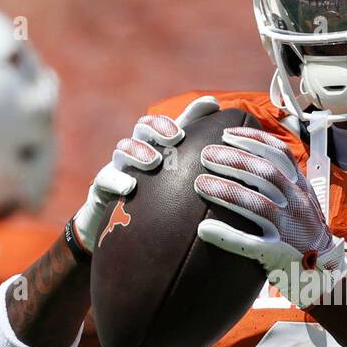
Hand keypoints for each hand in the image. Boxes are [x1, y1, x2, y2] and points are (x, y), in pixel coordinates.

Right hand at [72, 95, 218, 252]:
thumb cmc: (158, 212)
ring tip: (154, 161)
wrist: (120, 240)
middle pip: (144, 127)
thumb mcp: (184, 194)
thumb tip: (246, 170)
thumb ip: (208, 174)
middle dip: (159, 126)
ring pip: (122, 148)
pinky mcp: (101, 190)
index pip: (175, 124)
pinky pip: (104, 180)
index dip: (192, 112)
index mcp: (160, 152)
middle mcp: (138, 155)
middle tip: (176, 137)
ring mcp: (118, 170)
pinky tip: (130, 187)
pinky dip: (116, 180)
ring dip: (138, 149)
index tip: (212, 106)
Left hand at [195, 126, 346, 308]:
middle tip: (206, 154)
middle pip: (264, 174)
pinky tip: (204, 229)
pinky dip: (226, 236)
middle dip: (233, 159)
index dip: (252, 140)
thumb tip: (253, 159)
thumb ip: (285, 182)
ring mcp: (289, 229)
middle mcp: (297, 204)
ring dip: (226, 190)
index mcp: (302, 188)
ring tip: (200, 183)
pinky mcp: (278, 255)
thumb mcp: (303, 202)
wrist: (326, 275)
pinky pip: (249, 243)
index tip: (227, 133)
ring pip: (256, 203)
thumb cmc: (305, 235)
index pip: (280, 154)